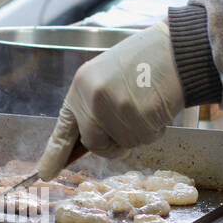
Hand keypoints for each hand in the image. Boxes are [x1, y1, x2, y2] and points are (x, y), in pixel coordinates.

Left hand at [37, 21, 184, 179]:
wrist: (176, 48)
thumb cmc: (146, 60)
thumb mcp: (107, 76)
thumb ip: (94, 104)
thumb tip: (88, 137)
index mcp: (81, 87)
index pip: (64, 129)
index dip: (54, 154)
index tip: (45, 173)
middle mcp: (92, 99)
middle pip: (95, 144)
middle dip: (112, 144)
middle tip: (128, 128)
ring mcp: (115, 109)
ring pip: (124, 144)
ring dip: (139, 133)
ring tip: (148, 103)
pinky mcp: (138, 118)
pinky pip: (145, 140)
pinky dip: (155, 130)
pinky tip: (159, 107)